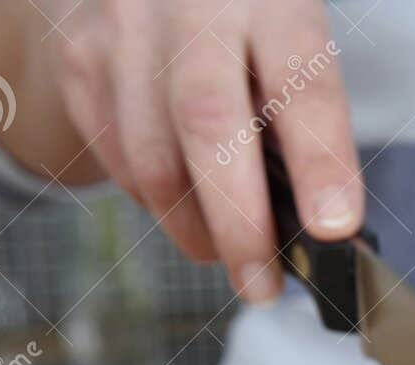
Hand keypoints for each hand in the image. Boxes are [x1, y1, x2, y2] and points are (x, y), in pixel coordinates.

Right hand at [12, 0, 361, 299]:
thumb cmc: (246, 27)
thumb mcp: (293, 45)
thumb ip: (304, 116)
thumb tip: (321, 226)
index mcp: (270, 0)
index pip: (302, 87)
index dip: (320, 164)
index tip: (333, 229)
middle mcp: (192, 5)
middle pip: (209, 126)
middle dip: (240, 225)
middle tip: (263, 285)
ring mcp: (125, 29)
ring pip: (152, 157)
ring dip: (195, 228)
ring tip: (229, 256)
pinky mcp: (81, 60)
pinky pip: (118, 158)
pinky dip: (156, 201)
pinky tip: (184, 204)